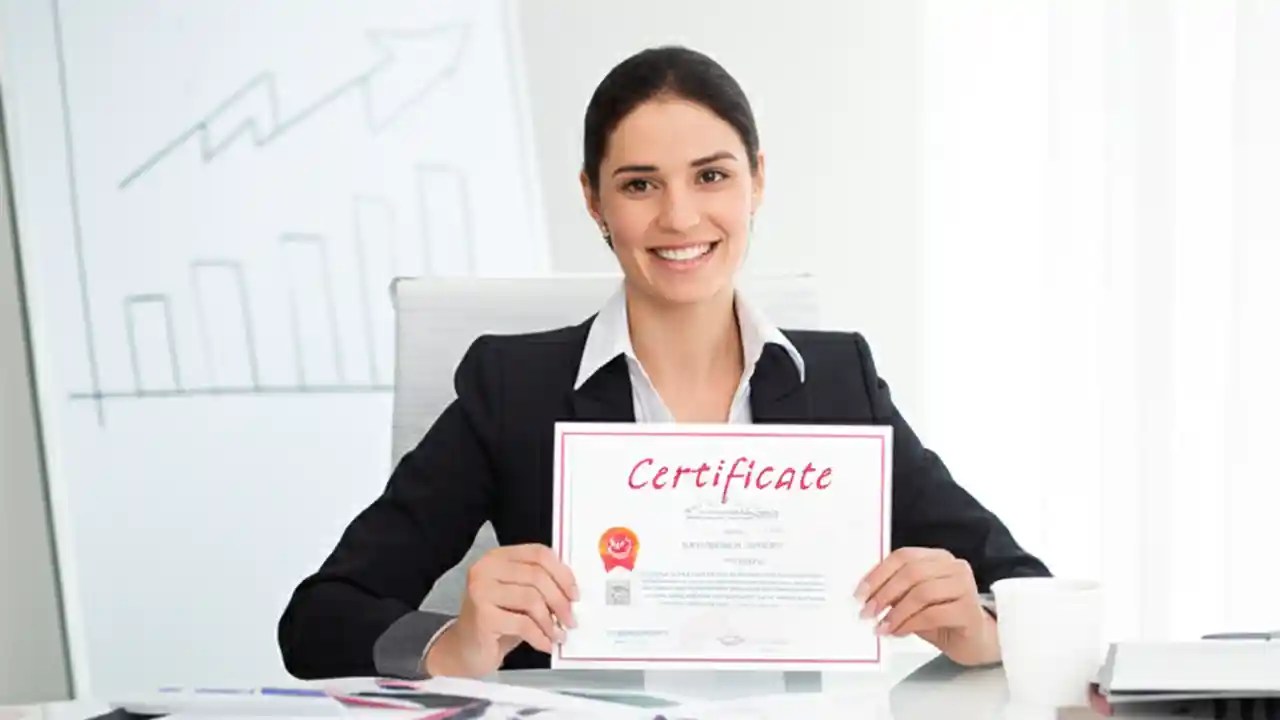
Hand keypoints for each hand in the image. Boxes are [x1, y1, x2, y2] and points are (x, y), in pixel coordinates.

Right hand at [425, 544, 578, 676]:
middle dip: (560, 600)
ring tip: (559, 634)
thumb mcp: (519, 596)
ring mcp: (480, 591)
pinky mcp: (482, 617)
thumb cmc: (497, 621)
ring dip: (551, 621)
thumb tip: (572, 592)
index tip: (575, 594)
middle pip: (537, 576)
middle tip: (571, 619)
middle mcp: (485, 569)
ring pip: (532, 599)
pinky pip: (523, 624)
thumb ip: (539, 586)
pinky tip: (546, 644)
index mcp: (498, 557)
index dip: (562, 573)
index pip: (538, 553)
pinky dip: (540, 636)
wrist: (466, 649)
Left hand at [855, 547, 998, 665]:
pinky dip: (911, 623)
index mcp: (937, 557)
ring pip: (923, 592)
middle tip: (868, 612)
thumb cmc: (941, 619)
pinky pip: (934, 614)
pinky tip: (898, 632)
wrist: (973, 642)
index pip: (903, 556)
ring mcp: (965, 587)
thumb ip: (895, 592)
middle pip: (912, 572)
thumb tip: (866, 595)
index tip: (860, 593)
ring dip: (897, 612)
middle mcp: (954, 566)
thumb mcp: (912, 601)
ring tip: (882, 626)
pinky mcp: (970, 611)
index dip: (878, 574)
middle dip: (885, 593)